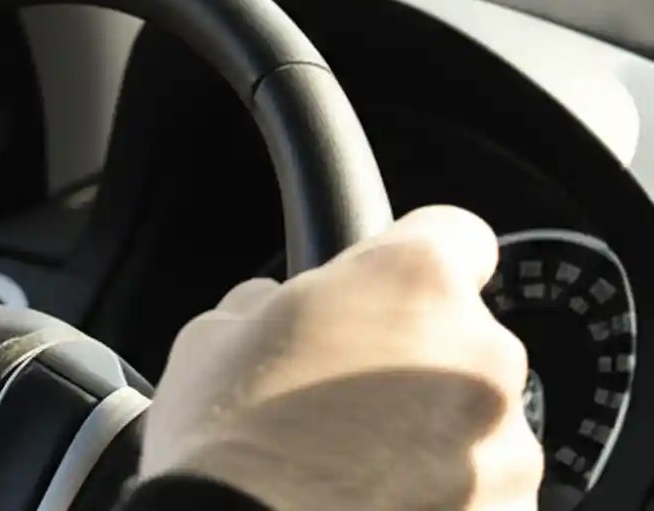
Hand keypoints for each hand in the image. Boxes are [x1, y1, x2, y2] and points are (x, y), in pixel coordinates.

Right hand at [141, 206, 541, 509]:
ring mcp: (504, 447)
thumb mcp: (213, 336)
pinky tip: (378, 506)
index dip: (415, 260)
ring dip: (434, 437)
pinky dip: (446, 499)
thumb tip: (272, 306)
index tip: (387, 292)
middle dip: (416, 361)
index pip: (457, 234)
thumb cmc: (223, 442)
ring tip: (357, 468)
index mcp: (412, 282)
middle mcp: (477, 355)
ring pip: (478, 424)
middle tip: (348, 396)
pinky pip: (486, 494)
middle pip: (467, 338)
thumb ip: (268, 303)